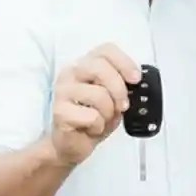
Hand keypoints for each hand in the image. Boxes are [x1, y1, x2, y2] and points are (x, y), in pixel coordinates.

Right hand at [48, 43, 140, 165]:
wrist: (72, 144)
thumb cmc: (92, 119)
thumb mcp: (113, 98)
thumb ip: (121, 85)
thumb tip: (135, 83)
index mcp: (85, 65)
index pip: (106, 51)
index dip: (124, 62)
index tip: (135, 79)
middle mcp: (71, 73)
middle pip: (100, 67)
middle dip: (118, 89)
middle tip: (123, 105)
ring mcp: (63, 91)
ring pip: (99, 95)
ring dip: (108, 113)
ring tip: (101, 119)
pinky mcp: (60, 112)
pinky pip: (91, 116)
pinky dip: (98, 126)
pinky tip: (90, 128)